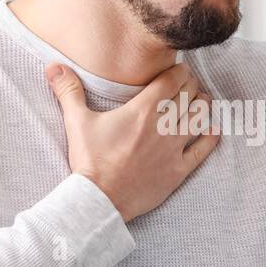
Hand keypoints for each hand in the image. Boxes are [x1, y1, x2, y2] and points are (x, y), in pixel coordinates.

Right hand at [46, 61, 219, 221]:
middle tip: (187, 85)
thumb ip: (68, 90)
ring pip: (201, 117)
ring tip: (199, 102)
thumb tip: (52, 66)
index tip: (178, 70)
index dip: (180, 70)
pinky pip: (204, 149)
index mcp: (143, 110)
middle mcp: (163, 126)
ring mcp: (174, 149)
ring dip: (202, 106)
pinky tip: (213, 130)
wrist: (99, 200)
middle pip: (190, 95)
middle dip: (191, 86)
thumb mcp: (76, 122)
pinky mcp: (179, 170)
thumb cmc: (90, 161)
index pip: (173, 79)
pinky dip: (211, 137)